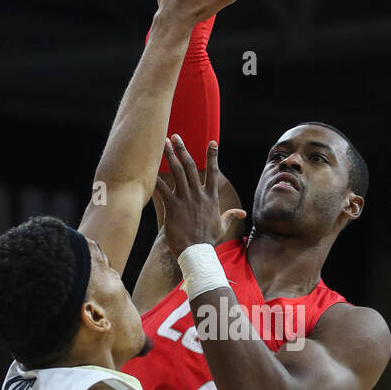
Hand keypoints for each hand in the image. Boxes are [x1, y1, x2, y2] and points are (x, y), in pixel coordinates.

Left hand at [156, 138, 244, 255]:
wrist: (197, 252)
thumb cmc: (208, 241)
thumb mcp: (222, 226)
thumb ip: (230, 215)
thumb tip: (242, 212)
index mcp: (211, 198)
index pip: (213, 172)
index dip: (213, 156)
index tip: (212, 142)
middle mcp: (199, 195)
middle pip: (191, 166)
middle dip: (183, 149)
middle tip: (176, 136)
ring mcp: (186, 200)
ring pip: (178, 172)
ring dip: (170, 156)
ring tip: (164, 143)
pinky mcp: (173, 207)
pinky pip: (163, 189)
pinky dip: (155, 178)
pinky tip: (148, 168)